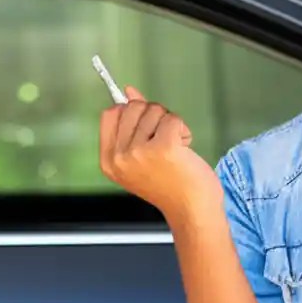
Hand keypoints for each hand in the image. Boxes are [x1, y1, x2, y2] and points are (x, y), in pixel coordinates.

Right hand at [99, 86, 223, 220]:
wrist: (192, 211)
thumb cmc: (171, 185)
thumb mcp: (143, 155)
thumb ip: (133, 124)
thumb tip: (129, 91)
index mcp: (109, 160)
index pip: (110, 114)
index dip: (130, 110)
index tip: (146, 123)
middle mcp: (120, 157)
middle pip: (133, 107)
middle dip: (154, 116)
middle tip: (164, 140)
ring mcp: (139, 152)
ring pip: (155, 110)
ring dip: (171, 124)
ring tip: (175, 149)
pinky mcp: (163, 148)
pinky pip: (173, 118)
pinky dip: (183, 130)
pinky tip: (184, 149)